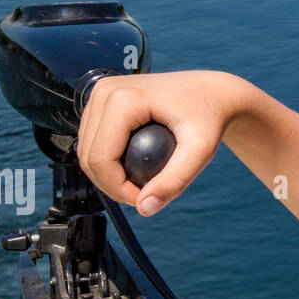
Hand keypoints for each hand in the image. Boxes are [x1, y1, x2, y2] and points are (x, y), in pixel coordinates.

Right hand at [77, 70, 244, 216]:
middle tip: (144, 192)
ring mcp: (101, 91)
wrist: (213, 92)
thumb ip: (175, 181)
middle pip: (88, 156)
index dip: (117, 189)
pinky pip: (92, 139)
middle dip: (111, 184)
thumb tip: (145, 208)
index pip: (99, 159)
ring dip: (107, 174)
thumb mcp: (201, 151)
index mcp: (123, 99)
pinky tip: (133, 163)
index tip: (145, 197)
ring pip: (85, 149)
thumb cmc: (210, 115)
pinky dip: (107, 158)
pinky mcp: (102, 97)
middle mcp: (106, 90)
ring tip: (141, 180)